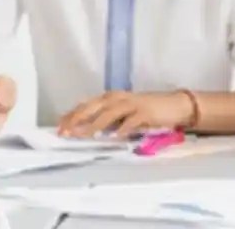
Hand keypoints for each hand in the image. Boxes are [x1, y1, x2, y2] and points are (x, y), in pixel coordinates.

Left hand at [57, 91, 193, 138]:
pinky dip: (122, 128)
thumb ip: (108, 120)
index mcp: (112, 98)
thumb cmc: (148, 111)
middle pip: (94, 106)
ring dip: (96, 124)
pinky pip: (131, 121)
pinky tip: (115, 136)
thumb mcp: (124, 114)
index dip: (72, 115)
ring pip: (110, 113)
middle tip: (65, 131)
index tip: (59, 126)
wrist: (175, 105)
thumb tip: (86, 130)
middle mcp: (119, 98)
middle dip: (78, 118)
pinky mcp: (145, 112)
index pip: (87, 105)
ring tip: (85, 135)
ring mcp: (132, 104)